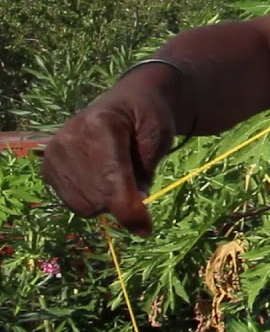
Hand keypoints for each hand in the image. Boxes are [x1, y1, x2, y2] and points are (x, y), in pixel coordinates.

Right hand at [39, 64, 181, 236]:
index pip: (112, 178)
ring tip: (119, 173)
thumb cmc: (149, 117)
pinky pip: (73, 204)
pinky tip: (102, 178)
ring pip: (85, 206)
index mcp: (100, 124)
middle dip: (125, 201)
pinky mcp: (48, 169)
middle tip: (140, 180)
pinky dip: (94, 200)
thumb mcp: (160, 136)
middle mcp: (68, 139)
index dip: (129, 209)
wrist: (128, 102)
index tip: (146, 229)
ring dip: (109, 201)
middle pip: (98, 198)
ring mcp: (53, 154)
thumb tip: (133, 207)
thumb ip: (146, 171)